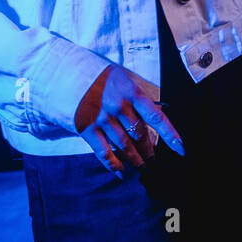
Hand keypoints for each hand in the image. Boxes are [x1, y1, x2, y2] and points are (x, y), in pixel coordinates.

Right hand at [75, 62, 184, 177]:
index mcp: (131, 91)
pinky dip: (113, 164)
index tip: (181, 149)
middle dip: (150, 151)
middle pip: (140, 135)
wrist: (60, 69)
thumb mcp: (120, 76)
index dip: (170, 134)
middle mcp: (118, 106)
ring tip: (143, 169)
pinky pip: (104, 151)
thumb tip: (157, 108)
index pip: (156, 116)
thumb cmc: (95, 72)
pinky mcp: (86, 128)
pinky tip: (121, 172)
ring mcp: (102, 118)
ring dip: (136, 160)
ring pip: (125, 146)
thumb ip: (137, 93)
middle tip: (156, 162)